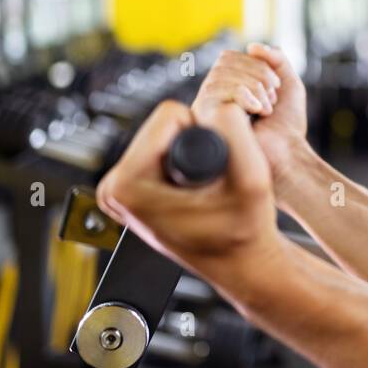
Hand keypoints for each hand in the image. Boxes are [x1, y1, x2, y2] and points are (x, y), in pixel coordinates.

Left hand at [96, 100, 281, 306]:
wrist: (241, 262)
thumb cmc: (243, 232)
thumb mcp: (252, 180)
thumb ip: (235, 134)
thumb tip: (219, 105)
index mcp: (128, 185)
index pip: (169, 114)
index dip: (205, 133)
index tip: (215, 170)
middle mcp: (115, 187)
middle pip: (163, 122)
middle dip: (196, 142)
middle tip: (212, 181)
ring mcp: (119, 190)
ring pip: (164, 132)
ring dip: (192, 151)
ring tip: (206, 188)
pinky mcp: (129, 190)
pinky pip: (162, 148)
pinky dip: (184, 160)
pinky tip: (197, 189)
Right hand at [193, 43, 308, 180]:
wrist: (286, 154)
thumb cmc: (287, 125)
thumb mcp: (289, 83)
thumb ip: (275, 58)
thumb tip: (251, 46)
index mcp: (230, 86)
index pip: (230, 57)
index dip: (256, 64)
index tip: (276, 86)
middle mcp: (214, 95)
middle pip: (224, 62)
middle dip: (257, 74)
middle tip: (272, 98)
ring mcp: (207, 107)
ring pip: (220, 74)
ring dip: (253, 87)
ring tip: (265, 109)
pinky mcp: (205, 119)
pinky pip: (216, 90)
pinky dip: (243, 95)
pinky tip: (254, 112)